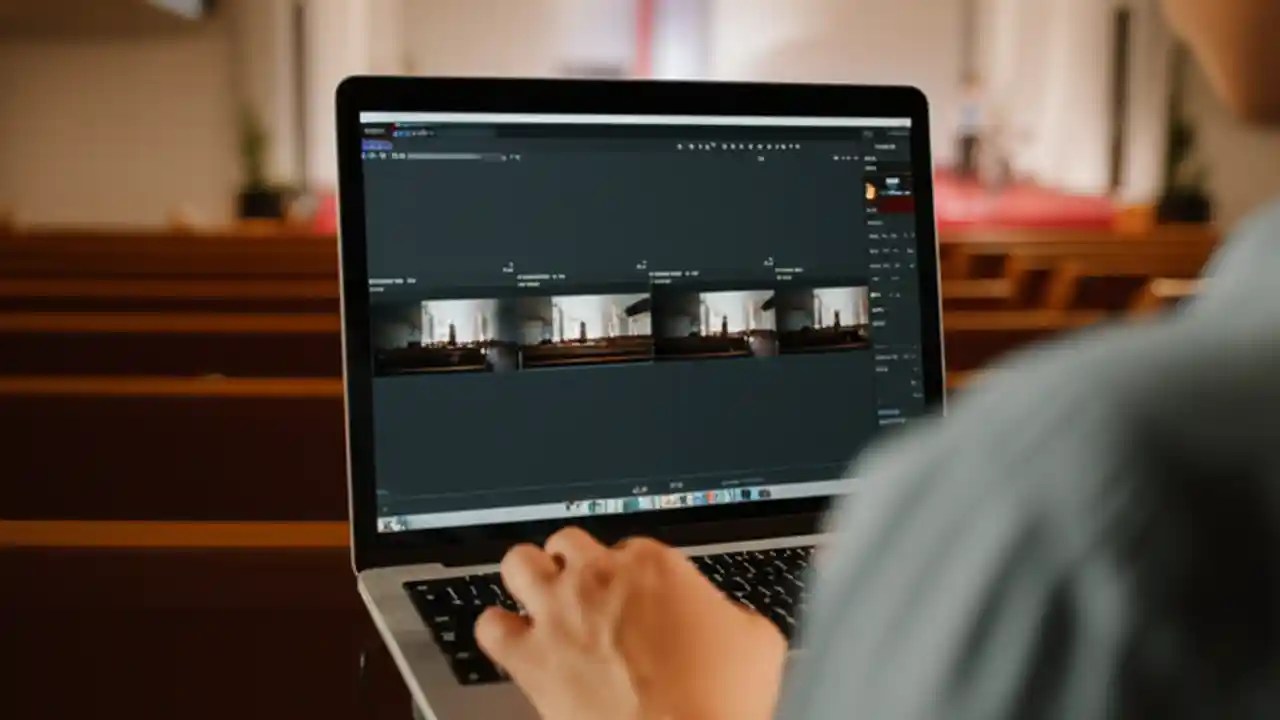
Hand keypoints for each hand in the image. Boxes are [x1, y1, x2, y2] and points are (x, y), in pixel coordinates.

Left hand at [475, 528, 786, 719]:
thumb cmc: (721, 700)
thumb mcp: (757, 641)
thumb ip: (732, 615)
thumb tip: (727, 622)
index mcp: (654, 564)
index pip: (631, 547)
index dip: (634, 575)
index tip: (640, 598)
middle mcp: (599, 577)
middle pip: (568, 542)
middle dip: (575, 564)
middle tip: (586, 591)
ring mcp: (558, 613)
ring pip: (518, 563)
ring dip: (528, 578)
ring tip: (539, 599)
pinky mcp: (528, 657)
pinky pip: (489, 625)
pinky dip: (498, 630)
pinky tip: (512, 641)